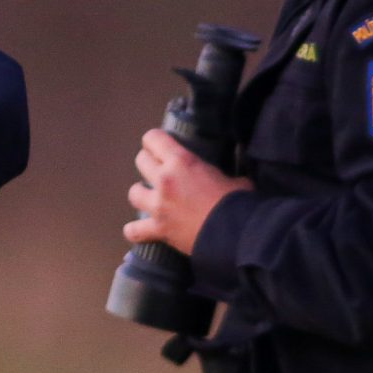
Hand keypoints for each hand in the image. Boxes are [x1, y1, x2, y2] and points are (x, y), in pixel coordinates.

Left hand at [125, 127, 247, 254]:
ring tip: (150, 197)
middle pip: (141, 160)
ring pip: (134, 192)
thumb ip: (222, 177)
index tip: (160, 145)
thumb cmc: (238, 203)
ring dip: (141, 194)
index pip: (153, 139)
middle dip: (149, 163)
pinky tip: (141, 230)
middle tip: (159, 169)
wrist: (234, 234)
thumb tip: (232, 182)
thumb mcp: (235, 179)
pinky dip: (136, 231)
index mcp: (182, 161)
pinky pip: (134, 230)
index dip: (155, 140)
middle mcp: (165, 179)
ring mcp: (158, 206)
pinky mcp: (158, 229)